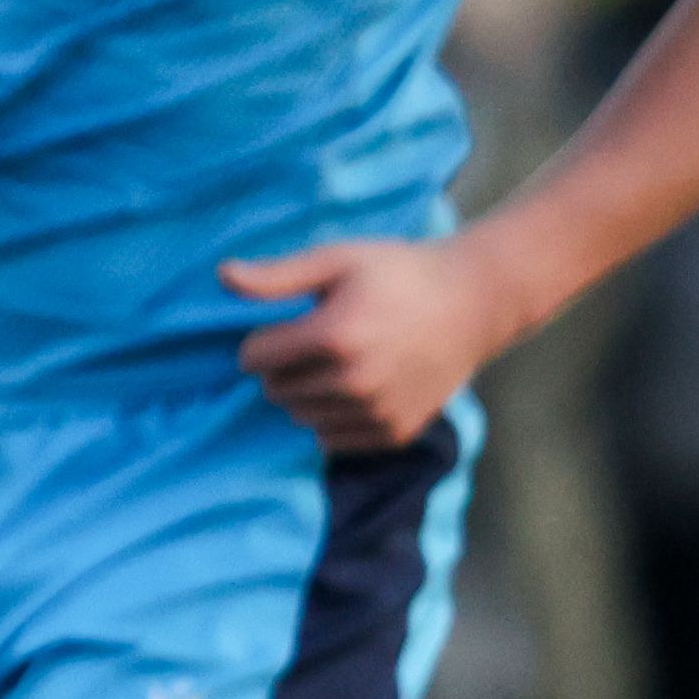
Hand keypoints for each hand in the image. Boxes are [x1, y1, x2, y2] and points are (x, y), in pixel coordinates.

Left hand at [218, 238, 508, 452]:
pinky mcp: (394, 433)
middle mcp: (354, 382)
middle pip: (274, 390)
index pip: (253, 358)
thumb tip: (222, 276)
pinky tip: (360, 386)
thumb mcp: (338, 260)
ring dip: (307, 394)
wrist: (476, 302)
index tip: (292, 323)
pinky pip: (331, 438)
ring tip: (342, 362)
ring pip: (299, 417)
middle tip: (320, 342)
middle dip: (284, 367)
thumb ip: (277, 276)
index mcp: (334, 337)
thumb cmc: (399, 273)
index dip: (264, 339)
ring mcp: (377, 412)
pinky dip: (334, 416)